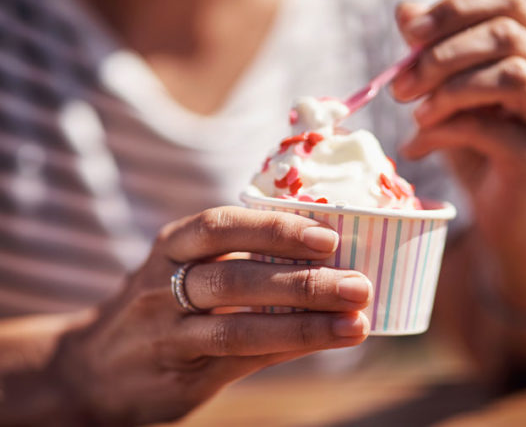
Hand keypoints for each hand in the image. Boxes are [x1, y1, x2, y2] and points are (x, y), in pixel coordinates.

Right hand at [47, 207, 370, 424]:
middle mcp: (164, 285)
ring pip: (238, 326)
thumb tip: (325, 255)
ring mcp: (168, 333)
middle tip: (358, 284)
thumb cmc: (161, 307)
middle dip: (302, 280)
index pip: (221, 225)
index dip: (275, 229)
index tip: (328, 236)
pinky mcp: (181, 373)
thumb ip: (242, 261)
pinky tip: (324, 341)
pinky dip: (286, 348)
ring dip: (303, 324)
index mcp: (173, 246)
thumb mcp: (185, 270)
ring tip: (355, 323)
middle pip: (235, 277)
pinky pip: (239, 360)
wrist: (94, 367)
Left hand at [392, 0, 525, 252]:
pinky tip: (416, 147)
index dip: (457, 10)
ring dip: (449, 90)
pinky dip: (443, 133)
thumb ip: (433, 54)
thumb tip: (406, 13)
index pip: (509, 4)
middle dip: (442, 54)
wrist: (505, 212)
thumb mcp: (450, 94)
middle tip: (401, 85)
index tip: (409, 30)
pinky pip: (487, 129)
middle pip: (507, 34)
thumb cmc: (477, 146)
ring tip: (416, 115)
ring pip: (509, 75)